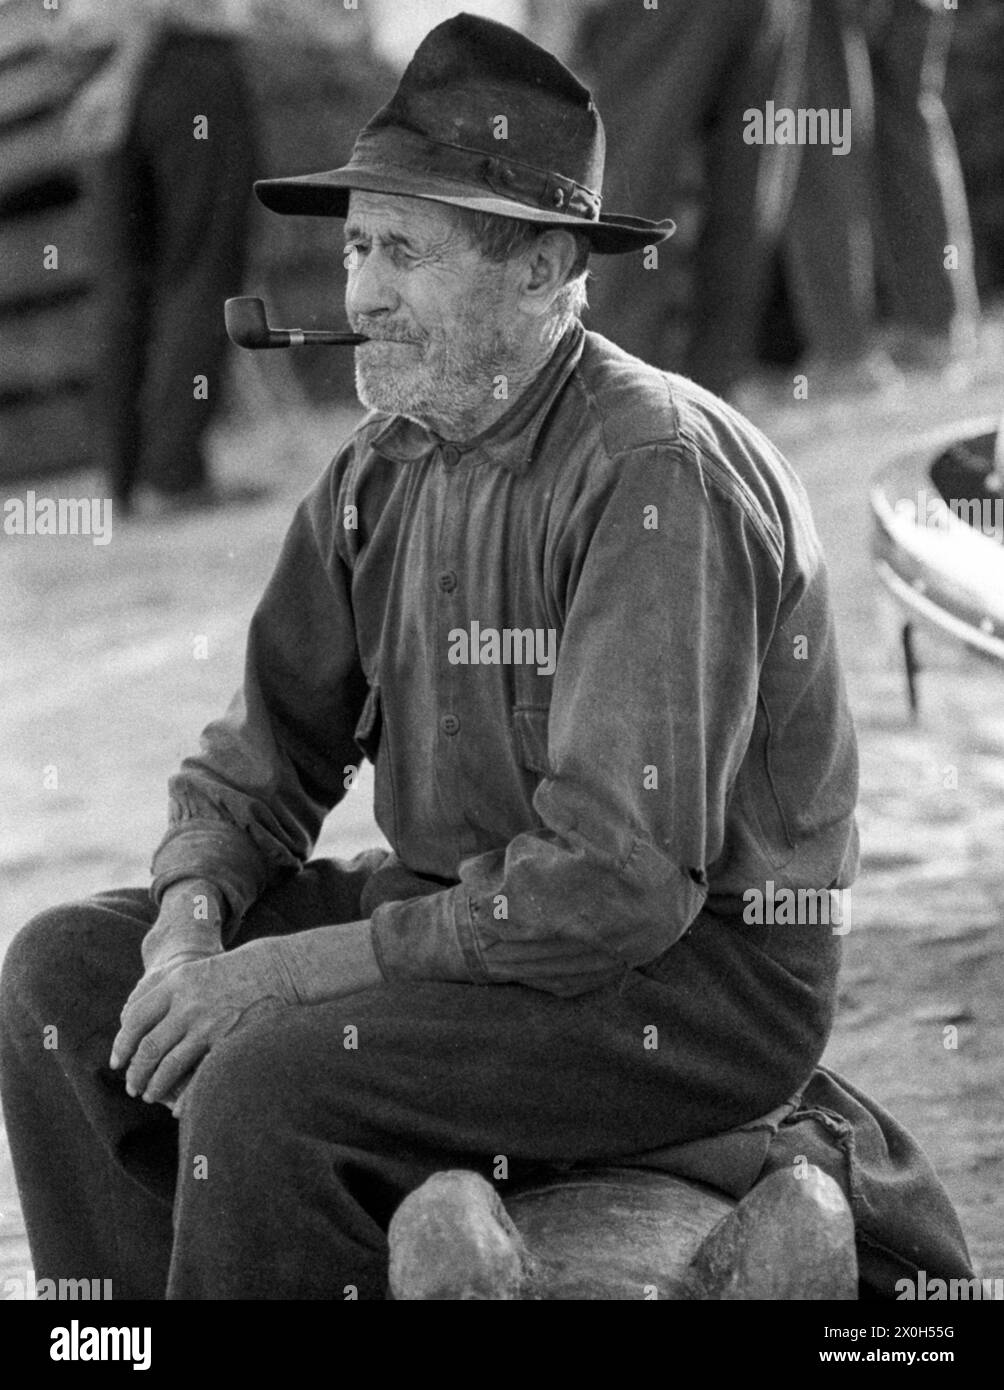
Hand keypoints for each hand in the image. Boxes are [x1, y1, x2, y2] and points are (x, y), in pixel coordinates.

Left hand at [110, 940, 297, 1106]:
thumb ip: (164, 992)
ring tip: (150, 1096)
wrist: (275, 970)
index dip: (121, 1044)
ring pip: (168, 1066)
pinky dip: (186, 1097)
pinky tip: (178, 1108)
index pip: (135, 1019)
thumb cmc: (232, 972)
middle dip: (136, 1073)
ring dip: (154, 1086)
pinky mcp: (228, 1041)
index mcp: (176, 983)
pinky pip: (199, 1077)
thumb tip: (127, 1019)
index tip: (117, 1062)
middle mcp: (188, 1004)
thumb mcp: (193, 971)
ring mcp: (208, 1025)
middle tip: (131, 1086)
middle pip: (148, 1047)